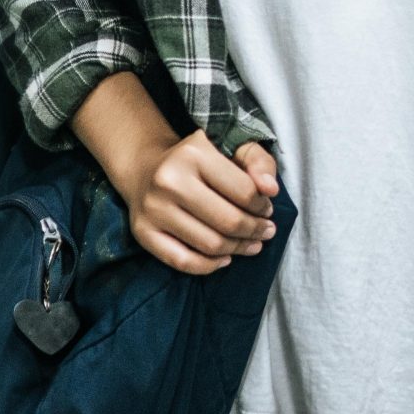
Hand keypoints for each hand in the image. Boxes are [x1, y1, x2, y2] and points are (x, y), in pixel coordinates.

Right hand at [111, 126, 281, 275]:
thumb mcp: (231, 147)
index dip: (263, 206)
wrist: (146, 169)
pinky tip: (225, 258)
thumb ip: (259, 161)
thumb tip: (270, 189)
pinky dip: (209, 266)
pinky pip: (183, 261)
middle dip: (255, 230)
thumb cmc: (197, 160)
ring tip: (251, 245)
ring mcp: (153, 209)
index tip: (267, 209)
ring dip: (237, 249)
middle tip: (266, 231)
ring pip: (209, 244)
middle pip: (227, 221)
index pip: (243, 191)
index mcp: (194, 153)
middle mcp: (169, 180)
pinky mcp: (143, 232)